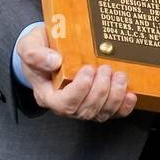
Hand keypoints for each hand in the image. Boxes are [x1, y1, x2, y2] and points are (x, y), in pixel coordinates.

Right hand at [17, 23, 136, 121]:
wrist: (48, 47)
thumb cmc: (39, 48)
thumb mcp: (29, 46)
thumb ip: (36, 54)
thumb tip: (55, 61)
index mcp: (48, 95)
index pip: (64, 104)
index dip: (80, 90)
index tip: (88, 69)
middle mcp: (65, 105)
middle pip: (85, 111)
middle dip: (100, 91)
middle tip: (106, 69)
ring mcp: (82, 105)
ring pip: (100, 114)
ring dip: (114, 97)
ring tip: (120, 76)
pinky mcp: (97, 102)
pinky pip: (112, 113)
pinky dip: (123, 106)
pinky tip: (130, 94)